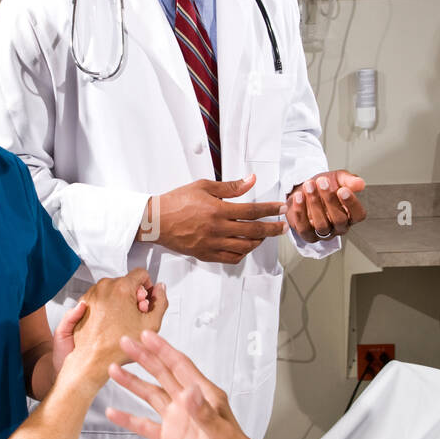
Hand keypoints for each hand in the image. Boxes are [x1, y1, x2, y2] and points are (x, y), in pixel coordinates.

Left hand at [51, 281, 154, 374]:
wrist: (90, 361)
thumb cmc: (114, 347)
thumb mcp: (150, 325)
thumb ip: (160, 302)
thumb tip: (160, 289)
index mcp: (121, 288)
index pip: (141, 274)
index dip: (148, 288)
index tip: (146, 300)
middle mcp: (104, 287)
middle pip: (126, 282)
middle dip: (134, 296)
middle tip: (136, 315)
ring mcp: (92, 294)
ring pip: (112, 290)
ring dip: (120, 301)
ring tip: (122, 321)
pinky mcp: (83, 303)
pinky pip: (100, 298)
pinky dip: (107, 306)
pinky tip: (110, 323)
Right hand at [104, 330, 260, 438]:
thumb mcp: (221, 433)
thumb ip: (204, 412)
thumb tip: (190, 392)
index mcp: (205, 395)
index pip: (180, 366)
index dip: (163, 350)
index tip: (147, 336)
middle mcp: (189, 404)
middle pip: (162, 374)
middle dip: (143, 359)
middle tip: (125, 344)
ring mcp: (179, 420)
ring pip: (151, 396)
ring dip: (133, 383)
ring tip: (114, 370)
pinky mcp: (171, 438)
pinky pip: (145, 426)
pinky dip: (129, 419)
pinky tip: (115, 413)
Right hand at [143, 175, 287, 263]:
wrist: (155, 220)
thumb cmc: (177, 200)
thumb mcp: (203, 186)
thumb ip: (230, 186)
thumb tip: (251, 180)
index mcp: (218, 210)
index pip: (251, 211)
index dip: (270, 210)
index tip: (281, 208)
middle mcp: (217, 229)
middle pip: (253, 231)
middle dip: (272, 229)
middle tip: (284, 226)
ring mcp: (211, 244)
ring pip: (244, 247)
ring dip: (258, 242)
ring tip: (264, 235)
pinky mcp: (205, 254)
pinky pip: (230, 258)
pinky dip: (242, 254)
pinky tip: (246, 247)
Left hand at [285, 170, 365, 242]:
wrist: (304, 190)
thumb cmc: (324, 187)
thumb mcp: (338, 178)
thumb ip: (349, 180)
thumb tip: (360, 183)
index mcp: (351, 215)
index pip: (358, 215)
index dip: (351, 203)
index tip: (342, 190)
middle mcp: (339, 227)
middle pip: (339, 220)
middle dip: (330, 199)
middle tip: (322, 182)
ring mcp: (323, 233)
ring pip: (322, 225)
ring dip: (314, 204)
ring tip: (309, 186)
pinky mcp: (307, 235)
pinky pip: (304, 228)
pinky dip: (300, 212)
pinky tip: (298, 197)